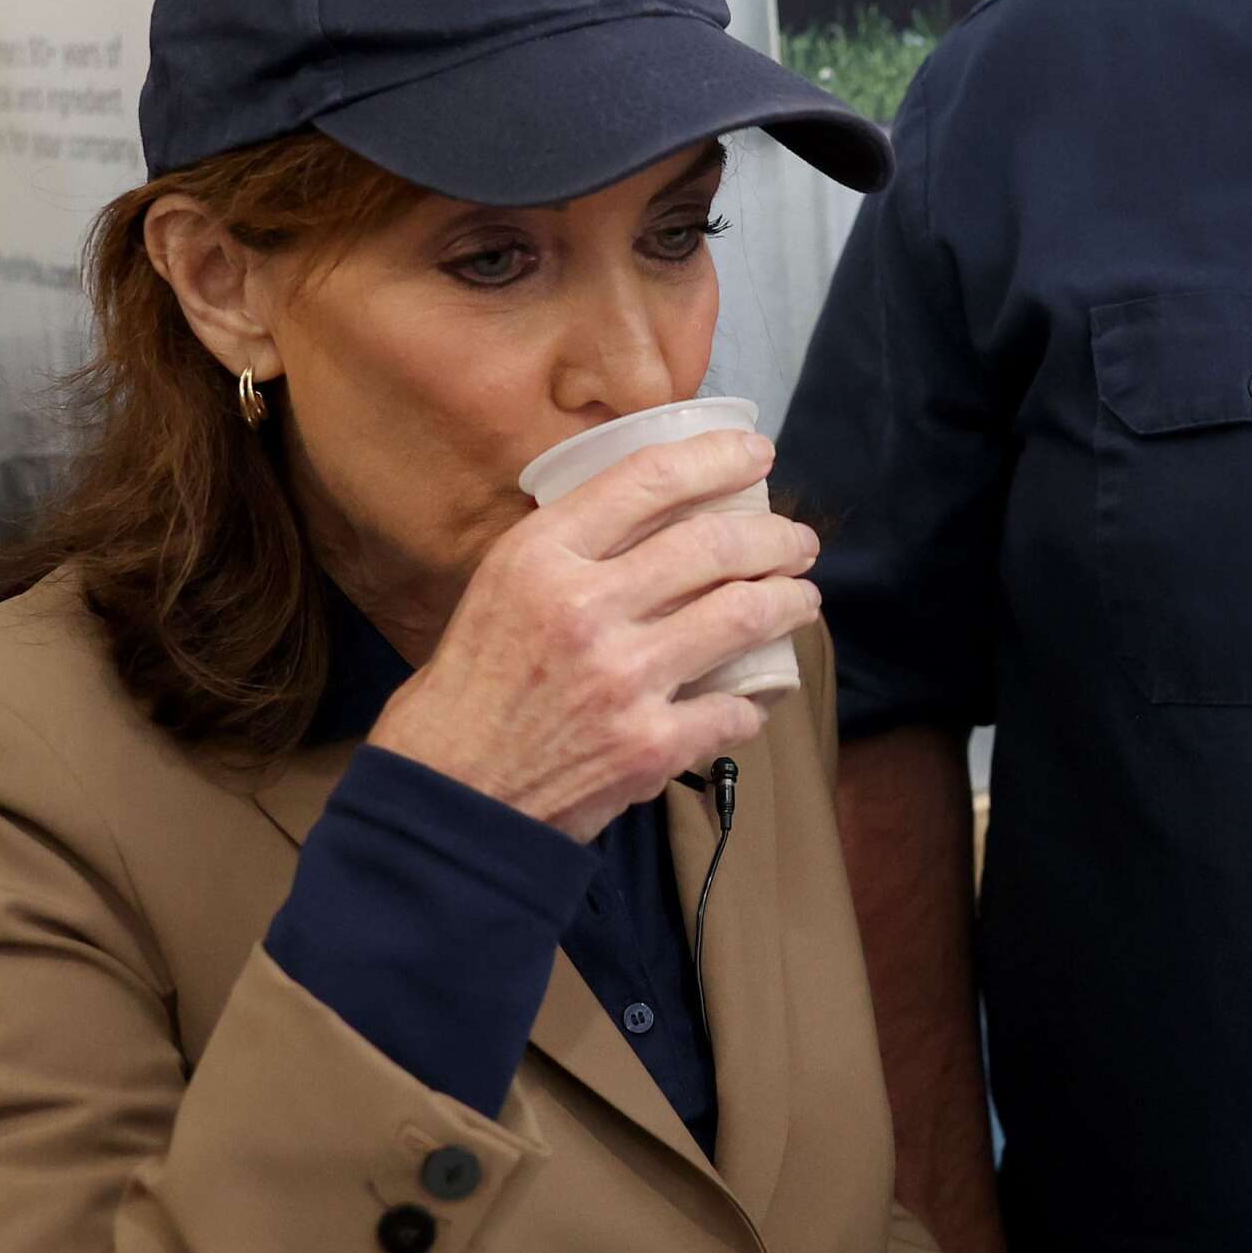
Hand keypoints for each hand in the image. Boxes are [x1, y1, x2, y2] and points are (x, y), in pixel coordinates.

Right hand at [368, 430, 819, 842]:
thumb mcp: (497, 590)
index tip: (755, 455)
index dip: (716, 458)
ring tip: (802, 598)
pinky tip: (757, 695)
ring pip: (743, 615)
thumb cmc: (469, 690)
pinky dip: (755, 701)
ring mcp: (624, 679)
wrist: (450, 797)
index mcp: (540, 557)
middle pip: (714, 545)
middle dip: (776, 537)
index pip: (647, 480)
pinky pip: (734, 708)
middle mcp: (585, 608)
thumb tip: (648, 518)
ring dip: (790, 602)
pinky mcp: (650, 745)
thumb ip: (568, 552)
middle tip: (797, 541)